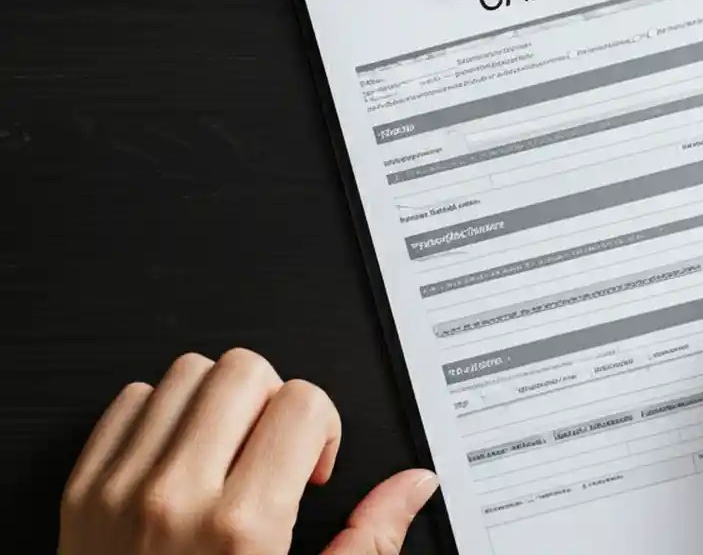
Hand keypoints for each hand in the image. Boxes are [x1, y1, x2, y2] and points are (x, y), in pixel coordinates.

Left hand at [60, 349, 438, 554]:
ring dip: (219, 402)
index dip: (322, 427)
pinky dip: (163, 415)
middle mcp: (178, 497)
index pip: (302, 403)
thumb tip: (413, 485)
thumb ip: (369, 541)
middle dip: (272, 402)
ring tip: (226, 452)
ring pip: (188, 373)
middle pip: (245, 370)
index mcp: (243, 527)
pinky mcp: (83, 488)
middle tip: (271, 452)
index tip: (310, 466)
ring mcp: (122, 488)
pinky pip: (132, 399)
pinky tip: (181, 457)